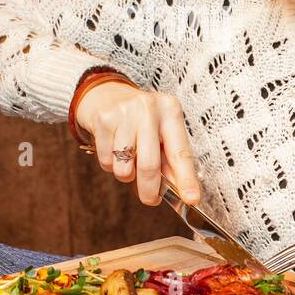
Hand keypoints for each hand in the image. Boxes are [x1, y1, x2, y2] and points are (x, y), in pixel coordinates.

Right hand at [75, 82, 201, 206]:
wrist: (106, 94)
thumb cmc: (140, 119)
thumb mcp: (162, 132)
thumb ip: (171, 160)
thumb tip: (181, 192)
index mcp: (170, 110)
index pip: (180, 152)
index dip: (186, 179)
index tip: (191, 199)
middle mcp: (149, 109)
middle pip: (149, 164)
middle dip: (149, 190)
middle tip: (150, 199)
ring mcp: (124, 113)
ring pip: (124, 167)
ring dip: (126, 175)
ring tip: (128, 161)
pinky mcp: (103, 120)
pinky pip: (106, 161)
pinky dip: (110, 165)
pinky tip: (114, 149)